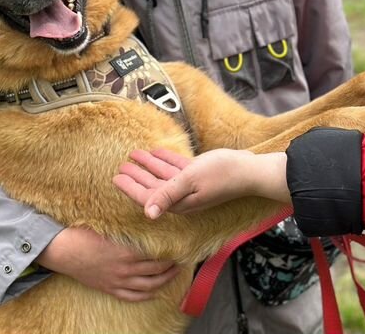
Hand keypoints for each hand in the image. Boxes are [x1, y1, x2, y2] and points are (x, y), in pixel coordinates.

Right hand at [36, 226, 179, 300]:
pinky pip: (133, 297)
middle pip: (158, 271)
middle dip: (173, 265)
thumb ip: (130, 226)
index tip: (182, 245)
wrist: (63, 250)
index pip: (158, 253)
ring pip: (149, 286)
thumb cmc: (86, 233)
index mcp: (128, 251)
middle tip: (183, 259)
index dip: (172, 251)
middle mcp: (126, 269)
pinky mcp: (110, 288)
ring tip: (175, 273)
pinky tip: (156, 292)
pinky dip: (147, 296)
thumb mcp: (111, 225)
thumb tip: (148, 217)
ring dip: (165, 280)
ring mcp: (118, 281)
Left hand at [113, 148, 289, 218]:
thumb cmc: (221, 174)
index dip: (130, 187)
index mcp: (178, 201)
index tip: (115, 177)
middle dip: (136, 176)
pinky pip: (176, 168)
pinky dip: (165, 160)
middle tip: (120, 166)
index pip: (147, 196)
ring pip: (163, 175)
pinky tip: (157, 151)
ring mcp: (190, 186)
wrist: (249, 170)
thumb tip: (147, 214)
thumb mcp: (190, 181)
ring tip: (134, 154)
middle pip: (153, 186)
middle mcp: (182, 196)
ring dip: (149, 166)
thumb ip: (167, 195)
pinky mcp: (199, 175)